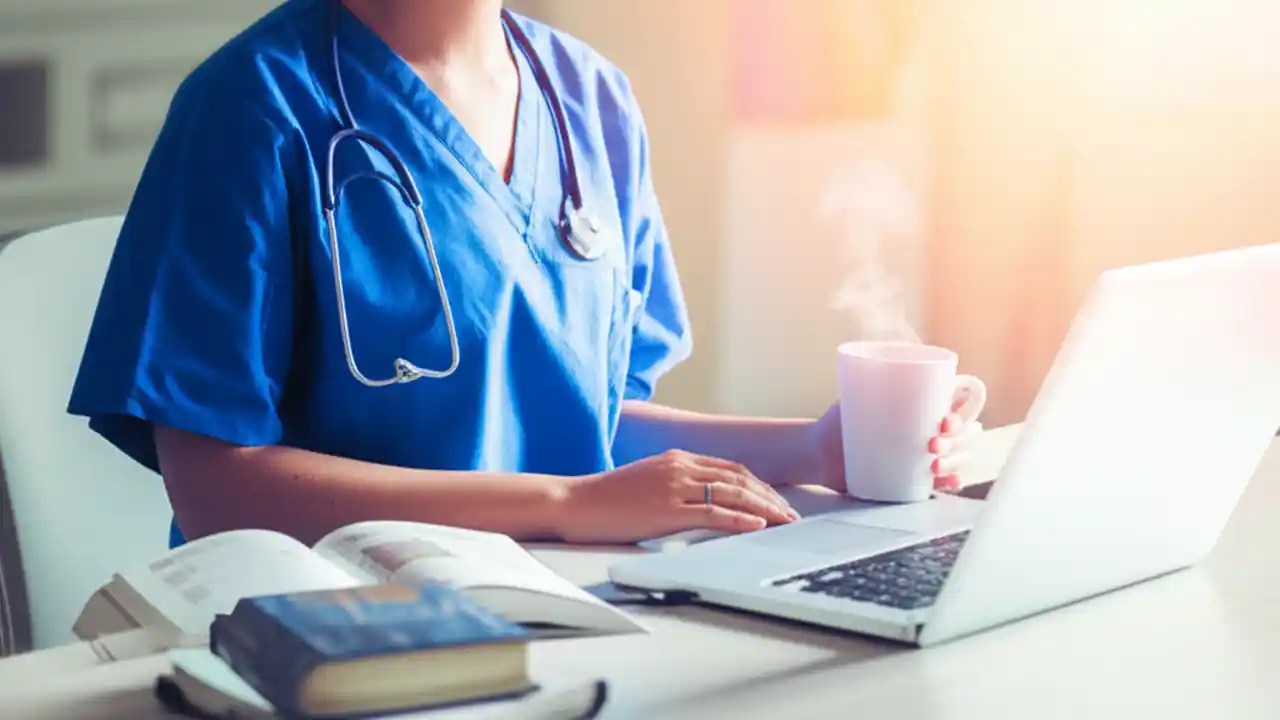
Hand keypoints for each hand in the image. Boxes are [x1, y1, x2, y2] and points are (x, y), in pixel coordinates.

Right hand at [557, 450, 799, 543]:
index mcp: (677, 458)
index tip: (777, 502)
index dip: (759, 485)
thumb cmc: (607, 499)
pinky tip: (757, 525)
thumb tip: (703, 505)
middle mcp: (680, 466)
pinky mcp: (666, 509)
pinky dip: (739, 518)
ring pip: (732, 493)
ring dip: (764, 508)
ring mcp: (673, 486)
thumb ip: (677, 487)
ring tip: (785, 522)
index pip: (730, 468)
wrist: (574, 502)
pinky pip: (712, 513)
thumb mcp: (648, 483)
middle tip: (792, 515)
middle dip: (770, 497)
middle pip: (739, 478)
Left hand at [810, 399, 983, 494]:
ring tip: (934, 465)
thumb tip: (869, 370)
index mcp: (924, 404)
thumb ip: (865, 383)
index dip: (965, 412)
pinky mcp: (917, 477)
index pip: (961, 404)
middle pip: (964, 433)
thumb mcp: (855, 395)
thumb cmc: (840, 420)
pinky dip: (952, 481)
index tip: (945, 421)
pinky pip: (943, 482)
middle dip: (958, 440)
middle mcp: (931, 428)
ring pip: (958, 456)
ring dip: (956, 461)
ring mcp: (926, 454)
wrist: (821, 453)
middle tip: (933, 444)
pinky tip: (950, 483)